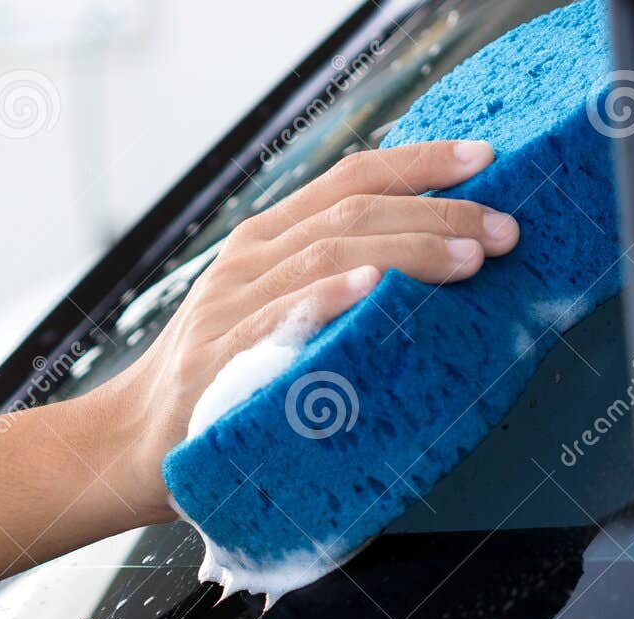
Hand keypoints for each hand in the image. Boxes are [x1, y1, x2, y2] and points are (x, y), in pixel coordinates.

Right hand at [100, 139, 518, 519]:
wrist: (128, 443)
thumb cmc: (215, 385)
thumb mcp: (268, 317)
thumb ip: (327, 288)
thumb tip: (426, 274)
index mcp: (265, 242)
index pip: (351, 178)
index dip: (421, 162)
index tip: (488, 161)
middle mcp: (247, 262)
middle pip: (353, 211)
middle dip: (438, 213)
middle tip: (504, 231)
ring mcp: (228, 308)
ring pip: (328, 255)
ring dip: (407, 251)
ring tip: (468, 259)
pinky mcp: (214, 362)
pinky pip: (276, 319)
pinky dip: (327, 298)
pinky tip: (373, 289)